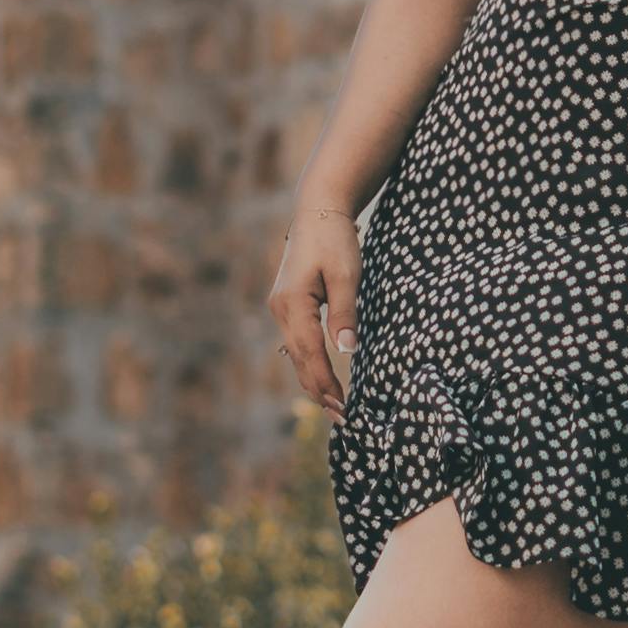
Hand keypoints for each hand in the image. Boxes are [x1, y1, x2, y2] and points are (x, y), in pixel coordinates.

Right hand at [269, 195, 362, 408]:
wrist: (318, 209)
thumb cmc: (334, 238)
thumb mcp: (346, 273)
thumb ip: (345, 313)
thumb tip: (346, 351)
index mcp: (292, 303)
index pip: (310, 354)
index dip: (326, 383)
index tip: (343, 407)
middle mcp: (280, 309)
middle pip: (299, 360)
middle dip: (319, 390)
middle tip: (342, 419)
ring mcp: (280, 307)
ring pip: (296, 354)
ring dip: (314, 380)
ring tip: (333, 406)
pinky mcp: (287, 304)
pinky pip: (297, 342)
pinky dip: (309, 362)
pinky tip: (320, 377)